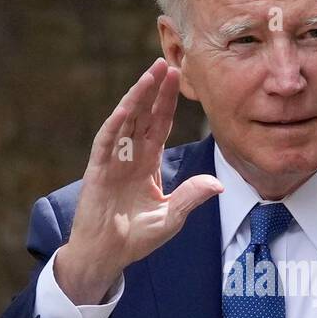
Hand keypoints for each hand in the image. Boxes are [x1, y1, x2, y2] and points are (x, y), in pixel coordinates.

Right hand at [53, 57, 223, 304]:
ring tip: (150, 74)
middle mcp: (129, 156)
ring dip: (138, 97)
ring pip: (126, 121)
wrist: (107, 255)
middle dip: (155, 89)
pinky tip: (129, 106)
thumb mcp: (171, 218)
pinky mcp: (98, 170)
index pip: (159, 125)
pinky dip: (116, 124)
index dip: (168, 102)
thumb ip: (190, 198)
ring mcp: (112, 161)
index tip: (179, 77)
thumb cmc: (136, 238)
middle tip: (167, 62)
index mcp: (147, 164)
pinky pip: (107, 142)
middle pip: (144, 115)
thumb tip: (218, 184)